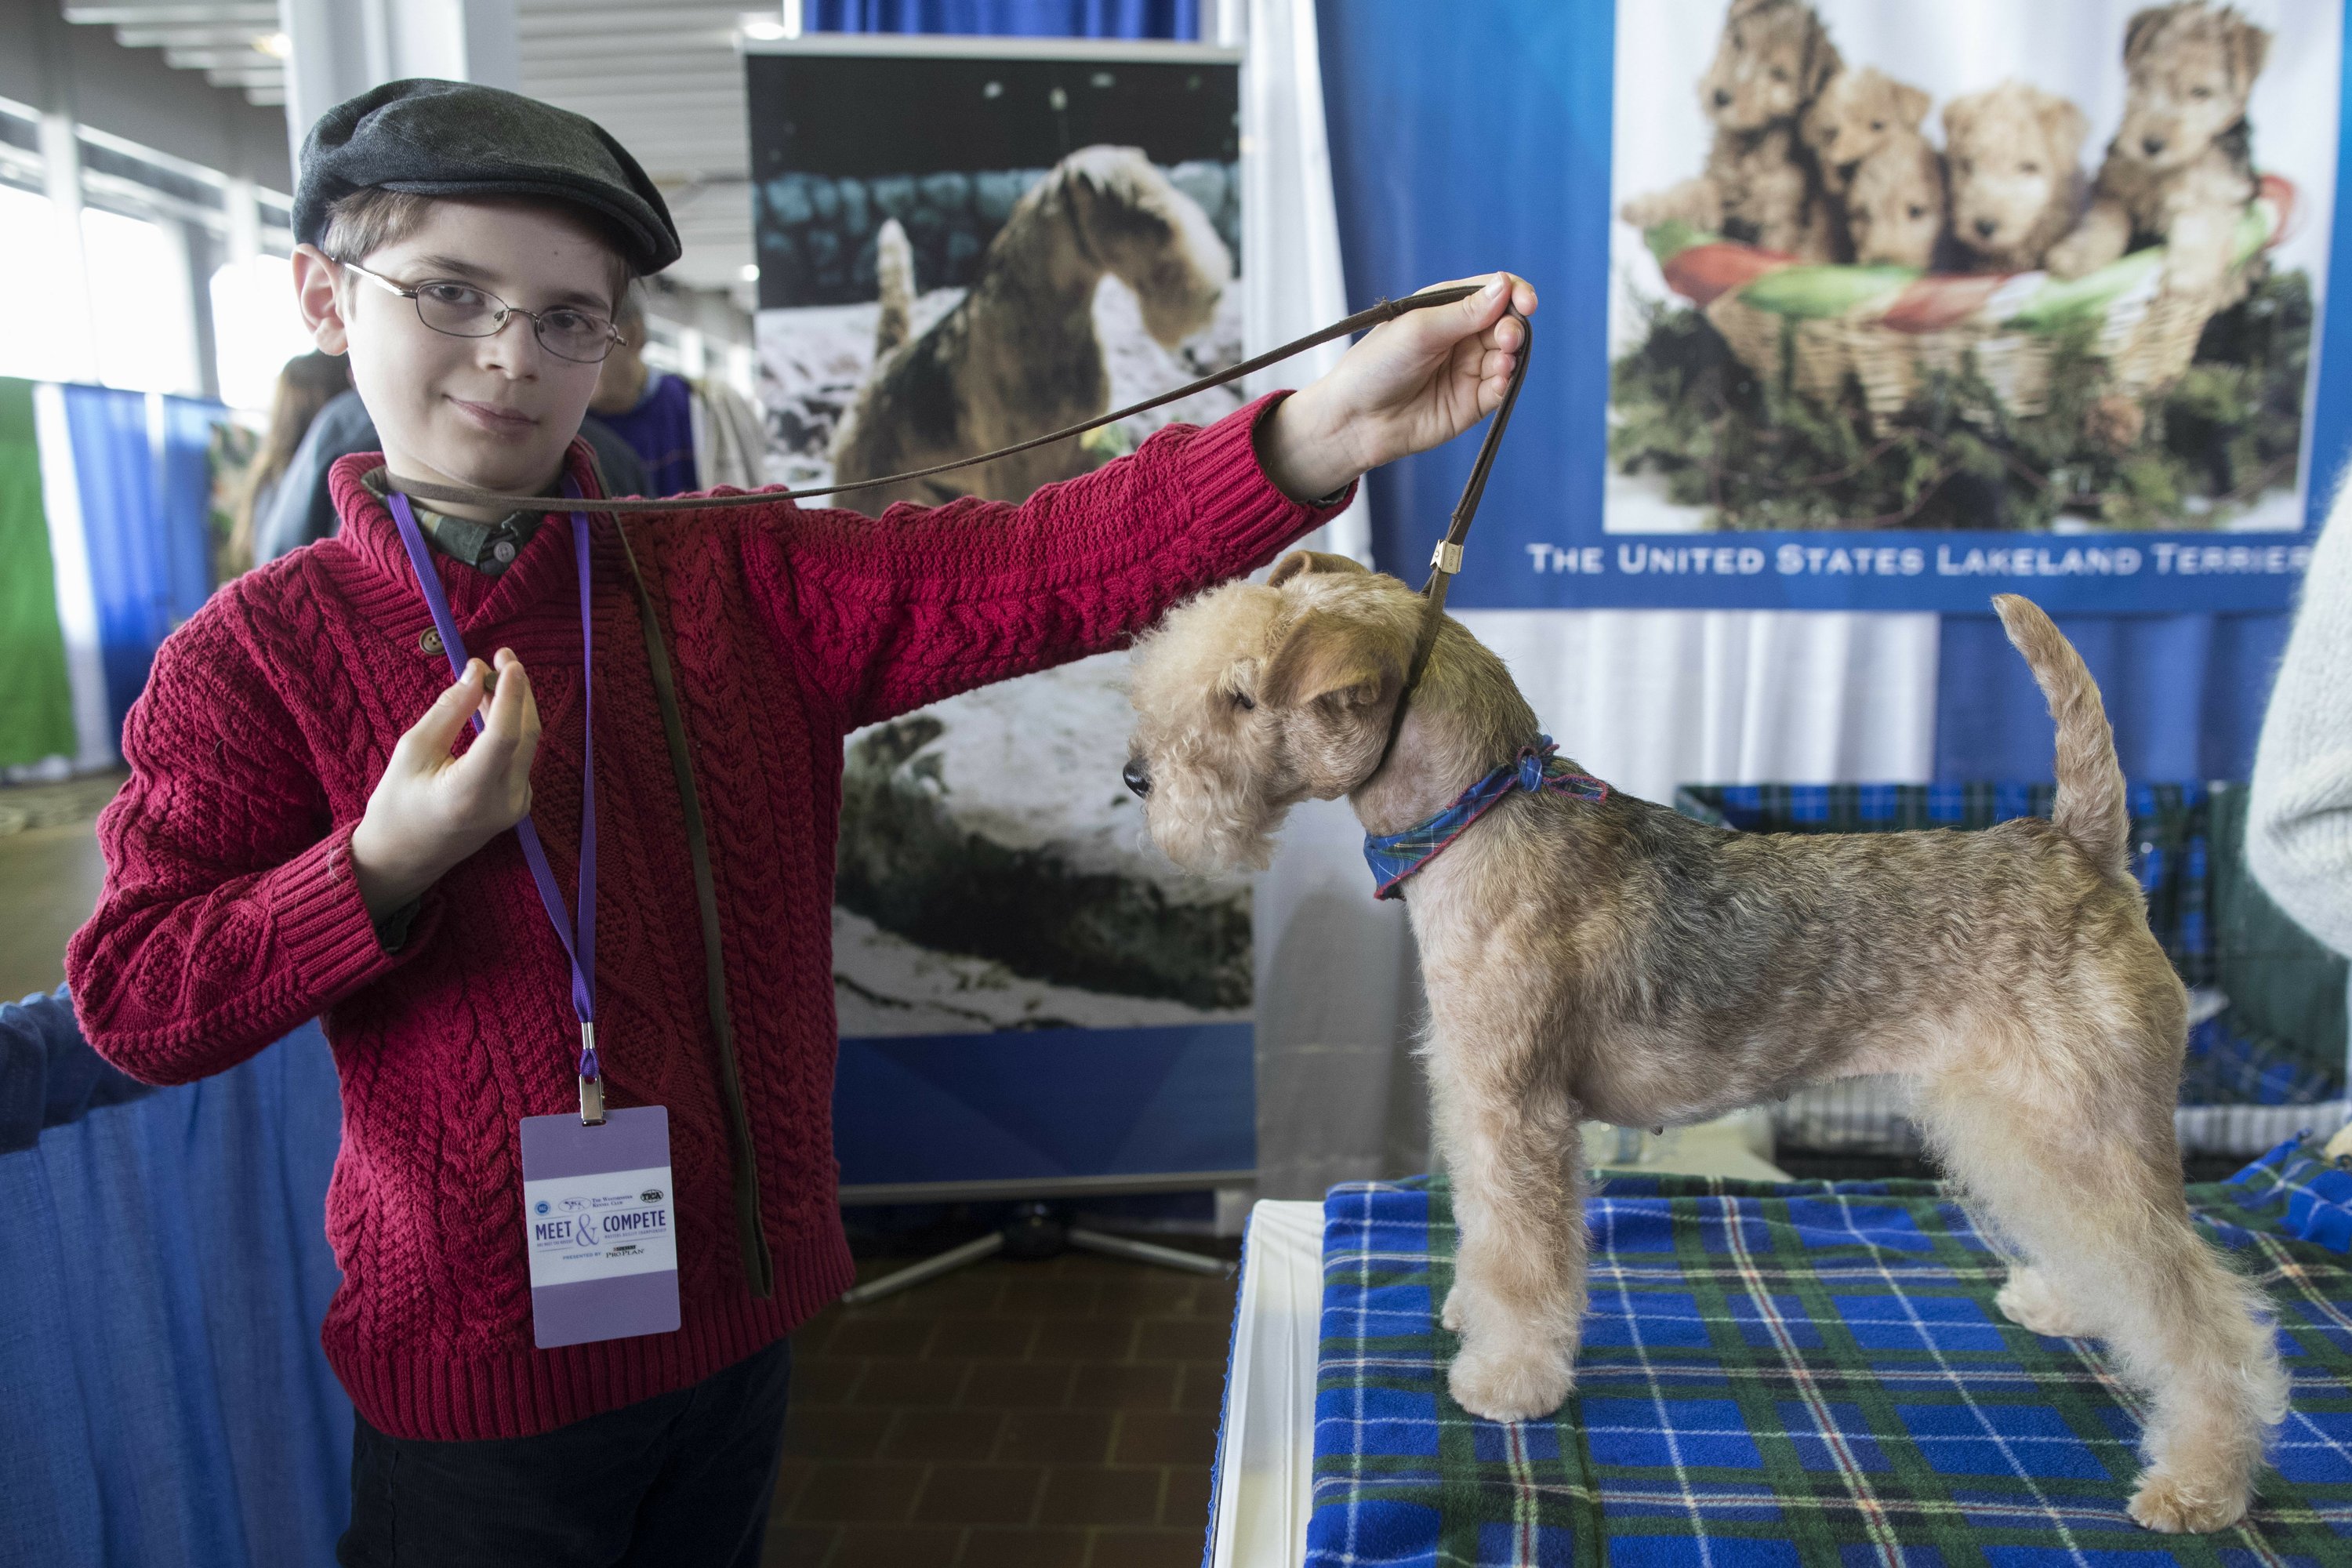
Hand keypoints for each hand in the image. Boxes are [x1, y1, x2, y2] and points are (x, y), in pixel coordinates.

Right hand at [350, 649, 540, 919]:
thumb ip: (449, 711)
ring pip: (528, 743)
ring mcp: (517, 806)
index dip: (511, 695)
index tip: (507, 661)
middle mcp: (504, 803)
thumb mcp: (412, 750)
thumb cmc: (398, 804)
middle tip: (502, 656)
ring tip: (492, 675)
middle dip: (517, 691)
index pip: (505, 737)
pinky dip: (511, 727)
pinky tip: (492, 707)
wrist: (405, 856)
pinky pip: (522, 755)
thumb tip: (476, 672)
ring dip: (515, 706)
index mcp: (470, 794)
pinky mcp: (519, 803)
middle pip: (526, 735)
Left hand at [1256, 272, 1537, 502]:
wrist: (1355, 421)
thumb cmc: (1375, 367)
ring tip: (1502, 360)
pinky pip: (1501, 388)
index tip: (1526, 301)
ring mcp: (1468, 368)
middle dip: (1514, 326)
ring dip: (1513, 353)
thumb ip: (1464, 311)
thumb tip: (1504, 285)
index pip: (1492, 291)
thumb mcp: (1419, 330)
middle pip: (1506, 321)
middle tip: (1507, 337)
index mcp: (1445, 307)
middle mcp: (1461, 335)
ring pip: (1509, 354)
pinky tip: (1501, 379)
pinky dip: (1507, 382)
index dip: (1513, 292)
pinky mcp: (1472, 402)